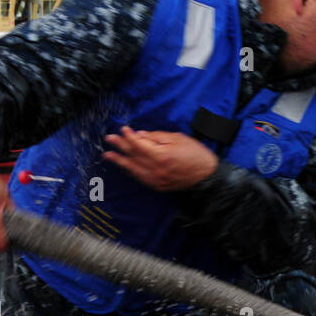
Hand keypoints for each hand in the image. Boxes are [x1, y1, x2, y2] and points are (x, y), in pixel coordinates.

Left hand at [102, 127, 218, 190]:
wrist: (207, 176)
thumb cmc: (196, 154)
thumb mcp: (179, 139)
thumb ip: (158, 137)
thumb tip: (141, 135)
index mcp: (161, 155)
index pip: (139, 144)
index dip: (129, 136)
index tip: (123, 129)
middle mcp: (155, 169)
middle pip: (133, 155)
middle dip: (120, 146)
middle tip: (109, 139)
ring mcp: (155, 179)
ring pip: (132, 168)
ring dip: (120, 161)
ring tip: (108, 155)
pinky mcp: (157, 186)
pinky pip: (139, 177)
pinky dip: (130, 170)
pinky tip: (124, 166)